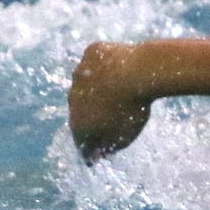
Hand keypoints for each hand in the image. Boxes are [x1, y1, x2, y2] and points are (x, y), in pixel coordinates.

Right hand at [68, 42, 150, 162]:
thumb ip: (107, 148)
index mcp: (78, 123)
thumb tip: (95, 156)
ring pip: (87, 82)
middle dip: (94, 114)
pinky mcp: (92, 52)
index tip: (101, 149)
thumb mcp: (123, 138)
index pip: (81, 139)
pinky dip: (107, 65)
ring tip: (119, 89)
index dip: (92, 145)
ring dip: (98, 87)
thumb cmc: (132, 109)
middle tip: (112, 113)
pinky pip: (98, 60)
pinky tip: (121, 67)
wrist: (137, 73)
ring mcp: (80, 73)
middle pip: (81, 109)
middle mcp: (72, 98)